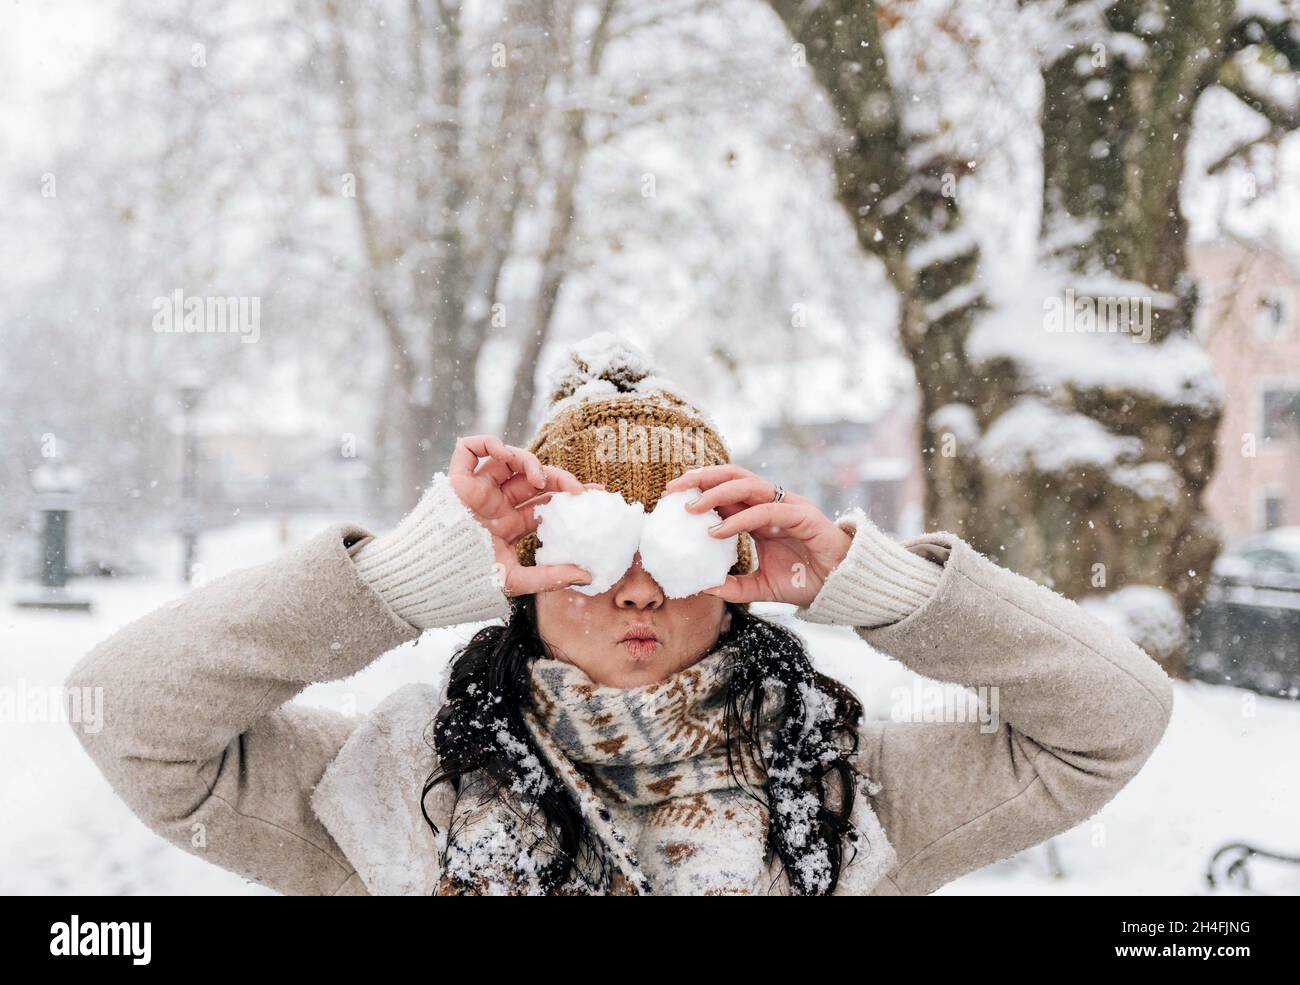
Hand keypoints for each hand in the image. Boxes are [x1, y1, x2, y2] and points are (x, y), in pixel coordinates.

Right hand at [448, 434, 602, 595]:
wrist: (431, 578)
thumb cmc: (468, 580)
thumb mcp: (515, 580)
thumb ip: (550, 577)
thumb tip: (587, 574)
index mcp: (510, 525)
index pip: (545, 503)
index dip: (570, 496)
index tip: (595, 495)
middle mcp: (496, 504)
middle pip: (532, 480)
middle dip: (558, 478)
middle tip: (578, 489)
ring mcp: (478, 490)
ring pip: (508, 460)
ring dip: (529, 461)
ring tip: (539, 479)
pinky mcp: (457, 480)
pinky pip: (470, 448)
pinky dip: (490, 443)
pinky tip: (506, 455)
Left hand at [663, 464, 852, 607]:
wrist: (841, 589)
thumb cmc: (805, 582)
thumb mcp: (761, 587)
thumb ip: (734, 586)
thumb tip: (703, 588)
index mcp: (760, 514)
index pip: (726, 490)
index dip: (699, 487)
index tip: (671, 495)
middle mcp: (772, 504)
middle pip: (733, 477)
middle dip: (702, 478)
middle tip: (673, 489)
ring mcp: (788, 506)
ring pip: (747, 486)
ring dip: (716, 493)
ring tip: (691, 507)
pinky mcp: (802, 516)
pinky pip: (765, 511)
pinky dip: (739, 519)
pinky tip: (717, 531)